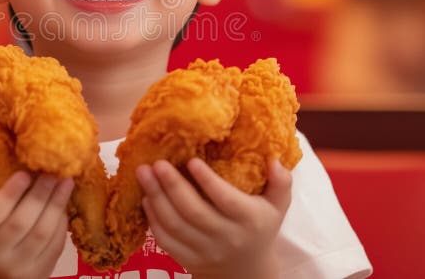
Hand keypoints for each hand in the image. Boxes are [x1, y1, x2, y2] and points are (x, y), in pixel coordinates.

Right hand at [0, 168, 73, 278]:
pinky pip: (55, 243)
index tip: (24, 172)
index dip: (8, 194)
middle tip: (53, 169)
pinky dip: (62, 220)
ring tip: (66, 180)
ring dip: (57, 203)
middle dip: (40, 193)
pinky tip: (65, 201)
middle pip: (20, 222)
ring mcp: (19, 266)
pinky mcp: (40, 272)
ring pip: (42, 232)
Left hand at [136, 158, 291, 278]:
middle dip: (171, 185)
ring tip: (143, 173)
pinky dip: (153, 219)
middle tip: (156, 162)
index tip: (191, 160)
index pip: (226, 200)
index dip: (208, 181)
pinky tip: (146, 198)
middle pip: (194, 212)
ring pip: (175, 225)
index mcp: (249, 220)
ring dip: (155, 198)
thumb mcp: (278, 206)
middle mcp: (227, 238)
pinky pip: (166, 241)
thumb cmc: (260, 227)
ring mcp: (205, 252)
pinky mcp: (188, 261)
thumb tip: (273, 158)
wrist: (247, 271)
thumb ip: (281, 182)